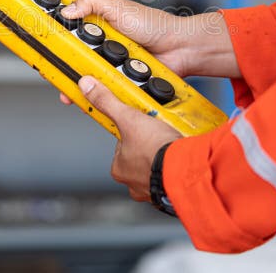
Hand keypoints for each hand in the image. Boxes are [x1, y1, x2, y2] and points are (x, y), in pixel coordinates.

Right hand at [59, 0, 238, 104]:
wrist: (180, 49)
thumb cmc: (154, 25)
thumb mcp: (118, 6)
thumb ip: (90, 2)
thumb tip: (66, 10)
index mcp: (96, 24)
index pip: (68, 31)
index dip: (54, 39)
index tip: (40, 45)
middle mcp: (100, 45)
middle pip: (72, 58)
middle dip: (61, 67)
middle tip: (52, 72)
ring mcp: (108, 64)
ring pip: (85, 77)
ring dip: (78, 83)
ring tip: (69, 89)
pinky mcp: (118, 81)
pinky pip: (104, 90)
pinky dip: (98, 94)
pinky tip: (90, 98)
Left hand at [79, 75, 181, 201]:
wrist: (187, 167)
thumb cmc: (157, 150)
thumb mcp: (128, 118)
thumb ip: (107, 102)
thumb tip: (88, 88)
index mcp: (119, 168)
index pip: (120, 143)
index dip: (131, 130)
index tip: (141, 124)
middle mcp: (133, 181)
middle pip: (138, 152)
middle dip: (148, 141)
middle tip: (158, 132)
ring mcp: (152, 186)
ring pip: (155, 163)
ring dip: (162, 152)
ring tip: (170, 141)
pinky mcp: (171, 187)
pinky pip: (171, 171)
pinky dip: (174, 162)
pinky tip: (179, 153)